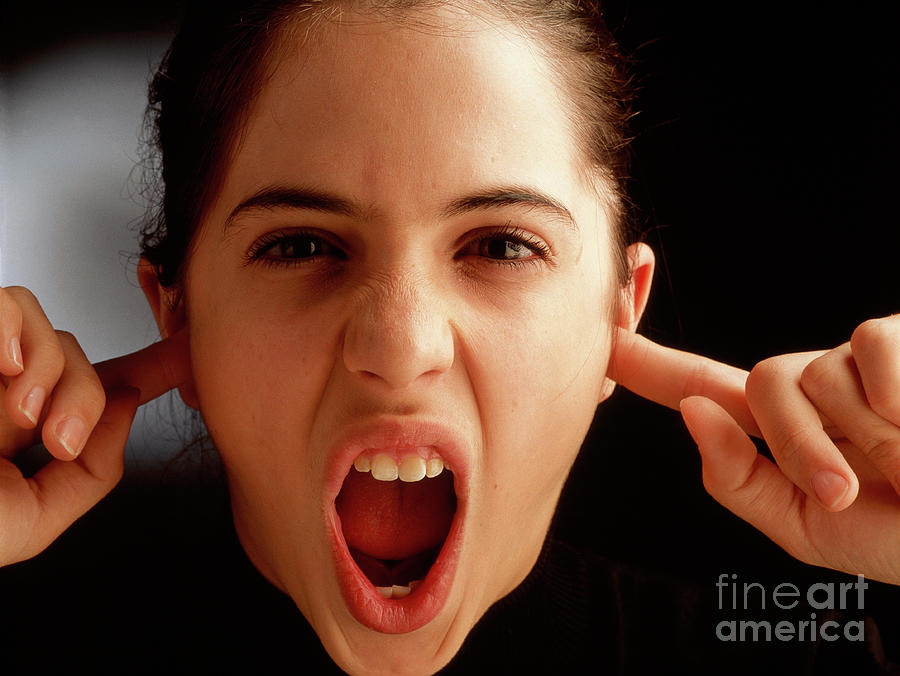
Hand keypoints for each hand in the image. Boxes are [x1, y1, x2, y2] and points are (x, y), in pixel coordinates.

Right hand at [0, 286, 188, 565]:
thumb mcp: (32, 520)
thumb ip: (92, 472)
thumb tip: (128, 409)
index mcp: (24, 432)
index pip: (98, 389)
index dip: (152, 367)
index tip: (192, 351)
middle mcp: (1, 390)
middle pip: (80, 361)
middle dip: (88, 395)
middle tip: (56, 438)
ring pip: (50, 330)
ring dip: (52, 373)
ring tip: (19, 416)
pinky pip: (8, 303)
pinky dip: (15, 329)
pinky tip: (2, 366)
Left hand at [610, 316, 899, 584]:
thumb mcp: (809, 527)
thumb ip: (740, 480)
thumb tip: (690, 415)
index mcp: (781, 430)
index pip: (697, 385)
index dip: (644, 360)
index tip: (598, 330)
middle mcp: (813, 384)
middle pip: (762, 383)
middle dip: (805, 447)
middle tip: (858, 488)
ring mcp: (857, 359)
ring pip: (816, 374)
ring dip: (866, 438)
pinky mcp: (899, 339)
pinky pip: (870, 351)